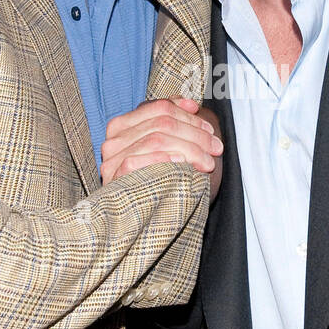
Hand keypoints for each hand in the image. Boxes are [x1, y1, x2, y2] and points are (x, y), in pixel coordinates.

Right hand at [100, 97, 222, 196]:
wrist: (149, 224)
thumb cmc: (166, 182)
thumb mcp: (173, 147)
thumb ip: (177, 122)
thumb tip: (192, 104)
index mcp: (125, 125)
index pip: (160, 108)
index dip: (189, 114)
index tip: (209, 128)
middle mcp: (114, 139)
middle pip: (162, 123)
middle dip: (195, 134)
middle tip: (216, 148)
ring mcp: (111, 159)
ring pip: (156, 139)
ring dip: (189, 148)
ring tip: (208, 163)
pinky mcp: (114, 177)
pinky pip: (138, 160)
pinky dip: (163, 159)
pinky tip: (181, 165)